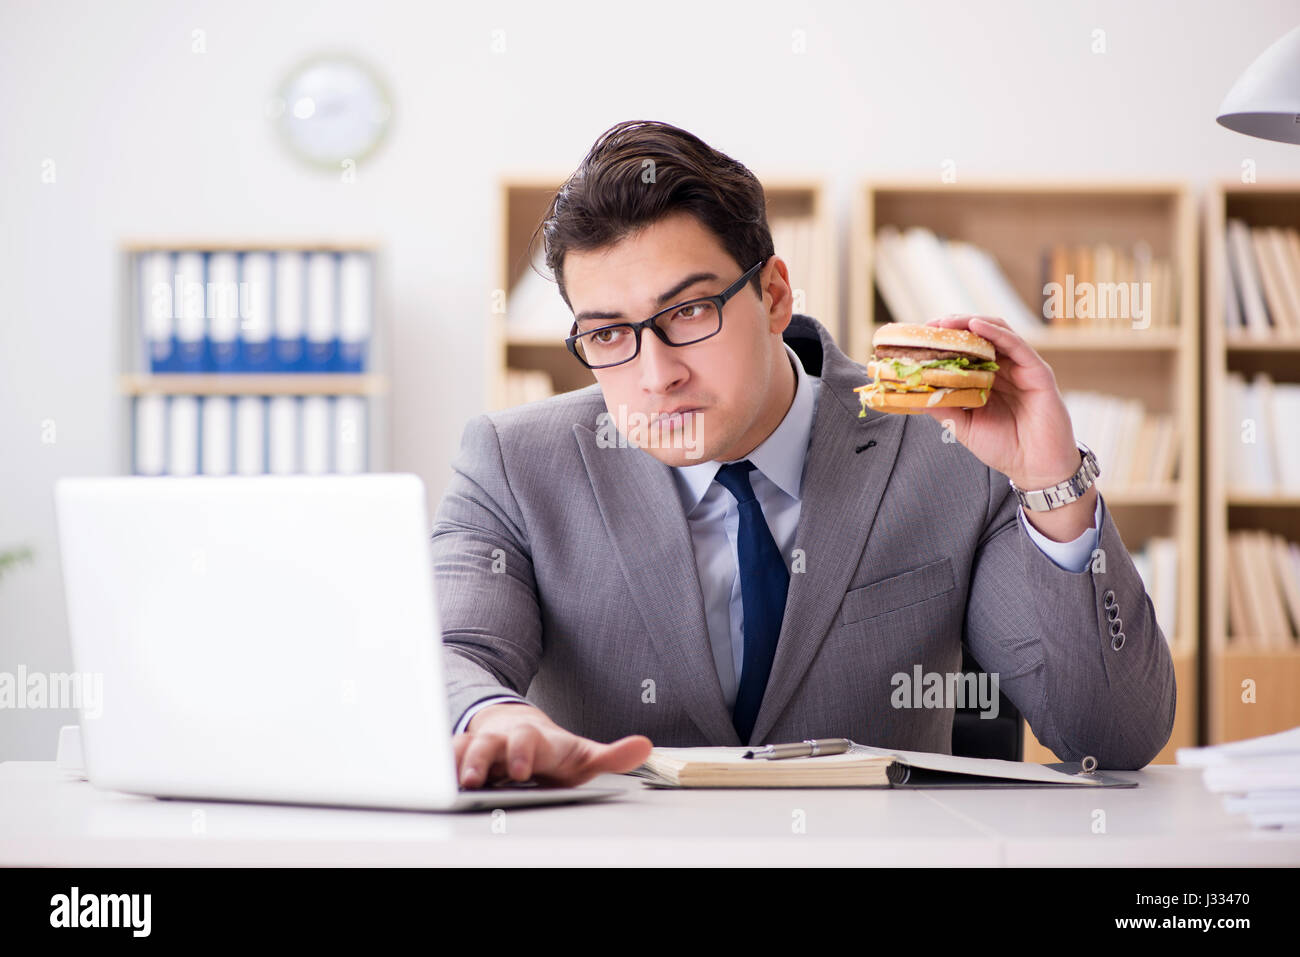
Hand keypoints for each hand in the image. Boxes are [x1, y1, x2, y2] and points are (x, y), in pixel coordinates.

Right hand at [455, 702, 652, 788]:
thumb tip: (646, 746)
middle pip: (486, 743)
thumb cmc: (551, 752)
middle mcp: (503, 740)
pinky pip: (443, 758)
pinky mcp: (460, 757)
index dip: (522, 751)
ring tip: (450, 785)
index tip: (520, 770)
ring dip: (453, 765)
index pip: (528, 739)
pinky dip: (438, 768)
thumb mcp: (582, 756)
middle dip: (479, 760)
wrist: (517, 729)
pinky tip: (434, 785)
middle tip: (475, 781)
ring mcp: (479, 747)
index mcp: (534, 740)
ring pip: (459, 749)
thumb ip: (611, 756)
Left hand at [920, 315, 1079, 488]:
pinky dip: (996, 332)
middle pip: (980, 336)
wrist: (1036, 467)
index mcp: (989, 379)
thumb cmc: (1004, 447)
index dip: (945, 341)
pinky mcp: (1038, 372)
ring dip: (971, 323)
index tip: (921, 337)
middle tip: (930, 326)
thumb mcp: (964, 425)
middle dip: (954, 327)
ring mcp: (1022, 368)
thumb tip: (912, 396)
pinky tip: (976, 326)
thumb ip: (943, 407)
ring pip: (998, 333)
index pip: (967, 350)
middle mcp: (1006, 369)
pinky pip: (1017, 345)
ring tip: (947, 322)